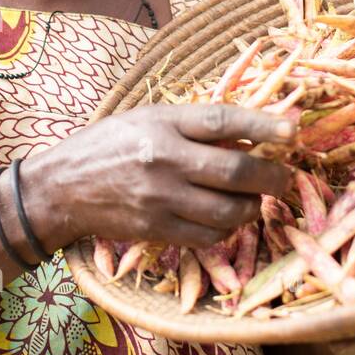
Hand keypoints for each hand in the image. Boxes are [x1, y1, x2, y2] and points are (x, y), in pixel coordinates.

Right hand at [22, 102, 296, 250]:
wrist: (61, 187)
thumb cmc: (109, 145)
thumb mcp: (147, 119)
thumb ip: (192, 126)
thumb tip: (247, 137)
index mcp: (162, 124)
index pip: (223, 120)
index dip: (263, 124)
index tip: (293, 130)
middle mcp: (164, 160)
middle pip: (236, 170)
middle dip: (271, 176)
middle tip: (283, 176)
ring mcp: (160, 199)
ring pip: (229, 210)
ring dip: (253, 206)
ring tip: (255, 199)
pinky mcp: (156, 229)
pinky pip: (209, 235)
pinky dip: (227, 228)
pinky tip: (226, 218)